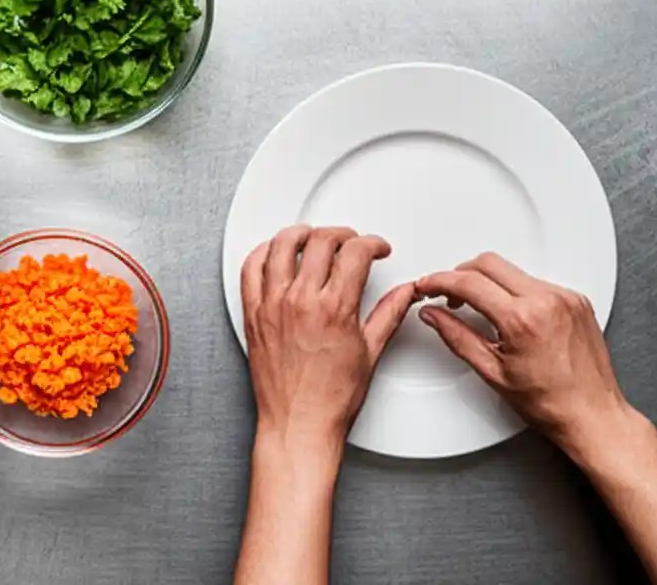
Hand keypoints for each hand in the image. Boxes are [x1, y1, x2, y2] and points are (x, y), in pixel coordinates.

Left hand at [242, 226, 417, 449]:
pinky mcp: (253, 314)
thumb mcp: (370, 352)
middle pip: (321, 241)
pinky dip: (263, 252)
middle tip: (351, 242)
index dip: (372, 243)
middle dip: (343, 234)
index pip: (356, 252)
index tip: (377, 248)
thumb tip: (405, 293)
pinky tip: (276, 253)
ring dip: (302, 233)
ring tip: (313, 237)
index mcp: (335, 308)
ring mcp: (273, 305)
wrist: (298, 424)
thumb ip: (388, 313)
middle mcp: (301, 301)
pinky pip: (251, 268)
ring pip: (282, 245)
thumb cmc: (331, 399)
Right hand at [414, 252, 633, 458]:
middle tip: (449, 295)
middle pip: (489, 263)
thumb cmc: (551, 403)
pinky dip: (516, 291)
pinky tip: (511, 312)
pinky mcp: (577, 300)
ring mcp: (566, 297)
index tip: (428, 286)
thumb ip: (457, 337)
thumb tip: (434, 316)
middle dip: (461, 275)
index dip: (440, 281)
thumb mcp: (492, 372)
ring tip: (481, 308)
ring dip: (489, 282)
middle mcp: (548, 300)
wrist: (592, 415)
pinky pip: (536, 281)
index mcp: (523, 319)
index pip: (469, 282)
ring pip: (513, 270)